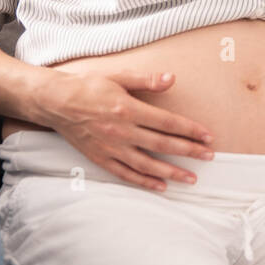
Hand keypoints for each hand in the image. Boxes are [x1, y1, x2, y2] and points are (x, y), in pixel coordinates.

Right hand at [17, 69, 214, 192]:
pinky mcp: (101, 158)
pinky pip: (126, 174)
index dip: (190, 130)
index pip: (168, 122)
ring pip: (147, 165)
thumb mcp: (118, 77)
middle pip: (162, 145)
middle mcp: (122, 131)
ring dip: (171, 172)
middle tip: (210, 157)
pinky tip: (160, 187)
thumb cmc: (88, 86)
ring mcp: (111, 148)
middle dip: (189, 152)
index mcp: (128, 110)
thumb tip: (171, 78)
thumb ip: (146, 80)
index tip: (208, 136)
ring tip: (191, 179)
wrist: (55, 102)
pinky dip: (144, 182)